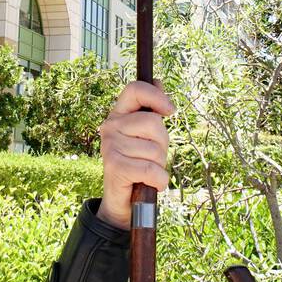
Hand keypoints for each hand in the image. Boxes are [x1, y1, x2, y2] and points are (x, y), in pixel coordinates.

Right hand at [96, 80, 174, 229]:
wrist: (122, 200)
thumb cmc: (137, 163)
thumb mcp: (146, 135)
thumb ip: (151, 110)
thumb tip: (158, 80)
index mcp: (119, 114)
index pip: (135, 89)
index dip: (156, 96)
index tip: (170, 111)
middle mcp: (110, 126)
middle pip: (154, 123)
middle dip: (162, 143)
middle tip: (152, 156)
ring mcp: (110, 146)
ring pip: (155, 149)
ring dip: (160, 165)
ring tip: (146, 171)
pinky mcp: (114, 166)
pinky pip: (151, 169)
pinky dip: (158, 180)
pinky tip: (150, 183)